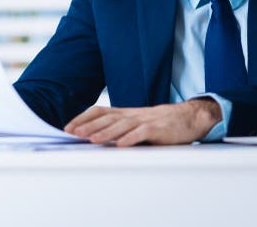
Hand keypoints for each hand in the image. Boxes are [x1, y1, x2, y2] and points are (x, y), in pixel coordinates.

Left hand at [63, 98, 221, 146]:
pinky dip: (132, 138)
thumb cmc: (160, 124)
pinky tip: (122, 144)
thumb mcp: (137, 123)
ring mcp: (145, 120)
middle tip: (73, 133)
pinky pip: (143, 133)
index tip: (68, 127)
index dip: (83, 118)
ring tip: (92, 139)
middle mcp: (132, 115)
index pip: (100, 112)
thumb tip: (94, 138)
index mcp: (126, 113)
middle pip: (107, 118)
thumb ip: (119, 129)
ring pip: (122, 125)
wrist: (188, 117)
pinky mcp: (159, 129)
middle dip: (89, 125)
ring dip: (106, 133)